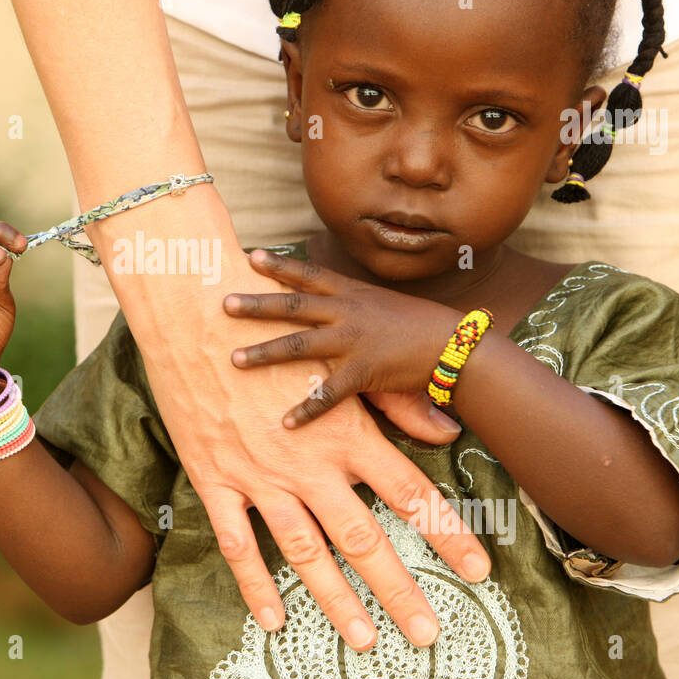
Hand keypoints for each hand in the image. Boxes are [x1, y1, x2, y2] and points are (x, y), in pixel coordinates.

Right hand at [133, 250, 490, 651]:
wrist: (196, 312)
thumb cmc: (275, 332)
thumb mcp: (340, 362)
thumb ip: (395, 404)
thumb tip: (447, 433)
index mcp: (345, 432)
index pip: (409, 493)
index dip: (447, 535)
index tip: (478, 571)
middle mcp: (308, 462)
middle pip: (363, 537)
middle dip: (399, 588)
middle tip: (428, 631)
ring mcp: (259, 475)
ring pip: (304, 551)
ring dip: (336, 599)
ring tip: (365, 638)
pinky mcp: (215, 479)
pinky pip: (237, 542)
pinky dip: (254, 584)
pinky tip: (274, 619)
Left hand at [223, 248, 463, 427]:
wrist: (455, 345)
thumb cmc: (421, 325)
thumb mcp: (383, 304)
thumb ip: (353, 305)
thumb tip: (329, 306)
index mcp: (353, 293)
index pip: (309, 274)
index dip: (279, 266)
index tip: (250, 256)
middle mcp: (347, 312)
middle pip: (293, 305)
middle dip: (256, 305)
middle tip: (223, 303)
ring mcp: (353, 341)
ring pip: (299, 345)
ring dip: (264, 352)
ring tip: (234, 359)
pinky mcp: (363, 372)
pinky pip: (327, 394)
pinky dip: (306, 410)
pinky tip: (285, 422)